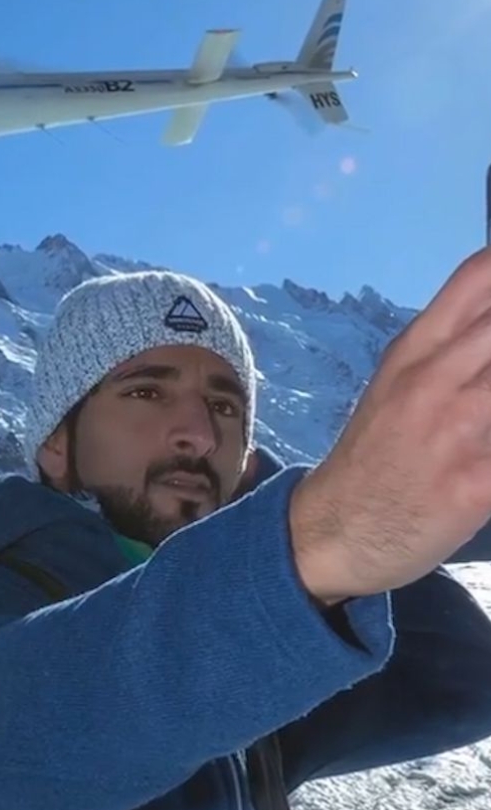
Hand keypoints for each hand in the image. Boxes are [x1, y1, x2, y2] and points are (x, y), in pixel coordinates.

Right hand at [289, 245, 490, 603]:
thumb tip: (488, 329)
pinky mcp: (476, 482)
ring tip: (488, 416)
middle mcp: (434, 378)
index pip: (478, 277)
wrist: (333, 532)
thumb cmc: (374, 458)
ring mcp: (457, 428)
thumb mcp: (397, 386)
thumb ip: (452, 351)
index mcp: (415, 350)